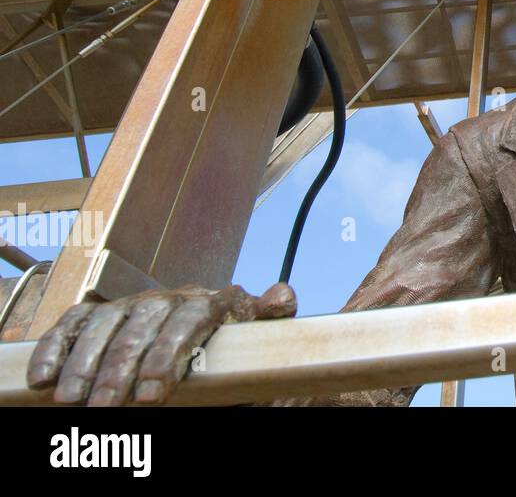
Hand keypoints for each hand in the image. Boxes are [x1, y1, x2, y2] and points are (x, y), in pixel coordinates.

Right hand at [26, 281, 295, 405]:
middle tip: (107, 408)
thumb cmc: (228, 336)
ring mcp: (130, 305)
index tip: (155, 392)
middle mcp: (165, 300)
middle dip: (120, 371)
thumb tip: (283, 297)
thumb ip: (269, 315)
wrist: (202, 325)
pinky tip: (42, 380)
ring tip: (72, 401)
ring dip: (83, 366)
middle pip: (139, 331)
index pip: (189, 321)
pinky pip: (73, 325)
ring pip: (102, 328)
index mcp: (207, 303)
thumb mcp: (254, 328)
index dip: (168, 355)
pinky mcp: (99, 314)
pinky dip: (54, 349)